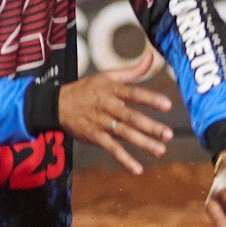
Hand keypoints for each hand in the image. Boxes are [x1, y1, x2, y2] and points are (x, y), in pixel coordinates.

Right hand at [57, 56, 174, 173]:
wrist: (57, 105)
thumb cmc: (88, 89)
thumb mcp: (107, 76)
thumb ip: (132, 70)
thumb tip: (152, 57)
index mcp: (112, 89)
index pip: (133, 94)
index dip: (150, 99)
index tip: (168, 105)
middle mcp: (107, 106)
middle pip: (131, 117)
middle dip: (150, 126)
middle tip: (168, 134)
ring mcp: (101, 122)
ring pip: (124, 134)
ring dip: (142, 143)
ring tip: (160, 151)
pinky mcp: (95, 137)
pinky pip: (111, 149)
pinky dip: (124, 159)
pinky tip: (137, 170)